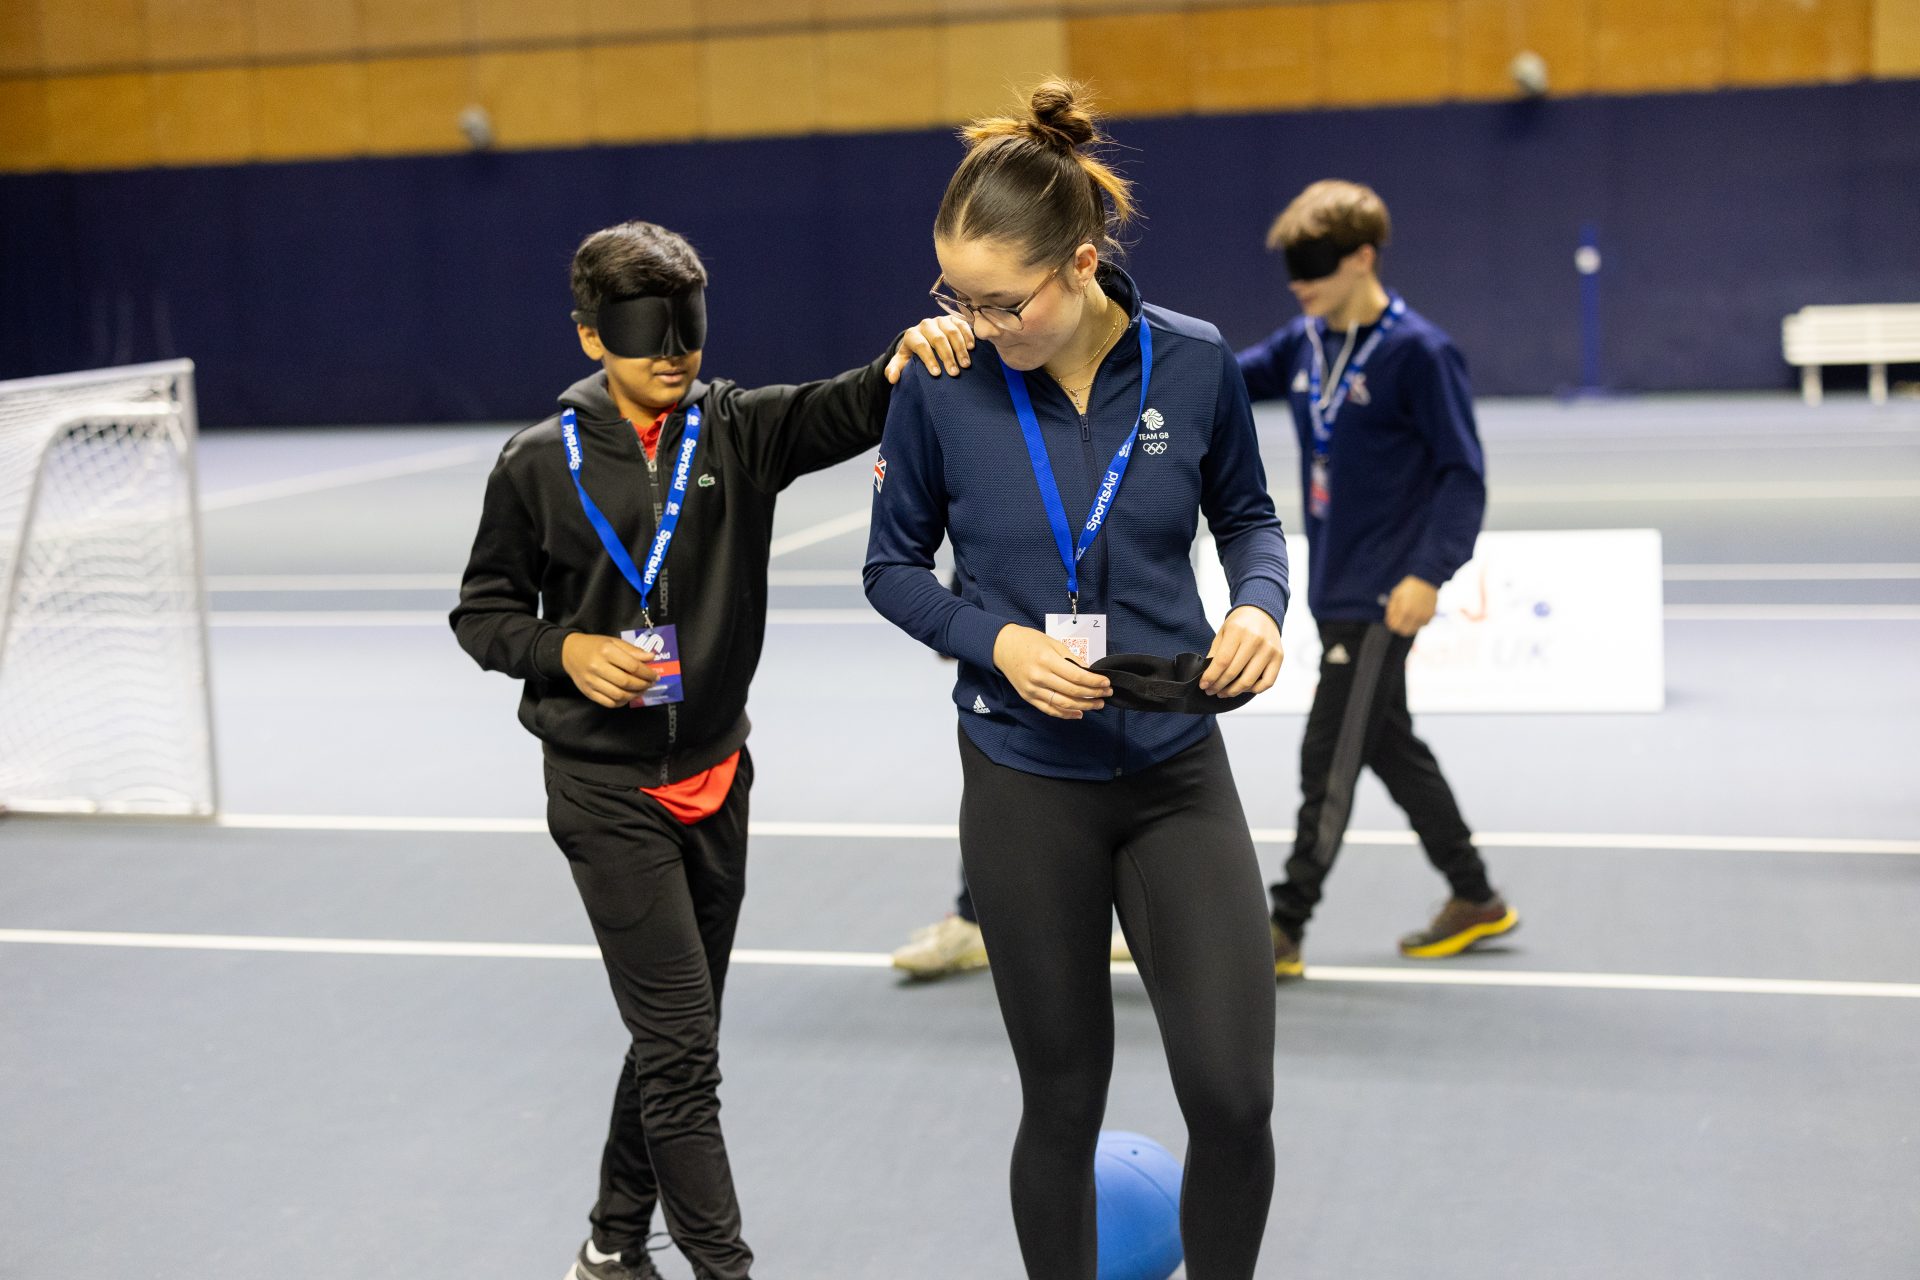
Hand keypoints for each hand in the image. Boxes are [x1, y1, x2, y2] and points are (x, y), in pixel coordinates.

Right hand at [561, 633, 657, 707]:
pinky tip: (627, 696)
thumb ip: (632, 650)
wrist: (569, 652)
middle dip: (643, 685)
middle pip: (626, 682)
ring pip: (618, 695)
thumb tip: (651, 657)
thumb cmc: (595, 646)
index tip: (655, 675)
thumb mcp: (613, 641)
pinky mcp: (588, 692)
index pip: (632, 666)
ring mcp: (591, 681)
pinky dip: (621, 702)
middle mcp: (597, 666)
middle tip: (650, 684)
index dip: (647, 673)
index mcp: (606, 651)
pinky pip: (609, 703)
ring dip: (634, 695)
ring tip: (641, 690)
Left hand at [886, 315, 975, 383]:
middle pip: (938, 339)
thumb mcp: (901, 364)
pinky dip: (968, 335)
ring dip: (960, 349)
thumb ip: (893, 370)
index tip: (937, 374)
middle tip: (954, 373)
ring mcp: (940, 320)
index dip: (929, 360)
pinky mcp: (953, 319)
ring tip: (965, 365)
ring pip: (951, 331)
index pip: (921, 345)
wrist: (924, 342)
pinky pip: (962, 324)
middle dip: (947, 357)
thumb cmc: (913, 357)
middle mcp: (925, 325)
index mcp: (912, 335)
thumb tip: (892, 379)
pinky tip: (972, 349)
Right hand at [991, 625, 1111, 719]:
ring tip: (1097, 704)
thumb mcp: (1052, 643)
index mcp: (1047, 660)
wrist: (1002, 647)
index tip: (1106, 683)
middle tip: (1106, 693)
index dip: (1094, 682)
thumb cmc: (1028, 641)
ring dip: (1083, 706)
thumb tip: (1089, 671)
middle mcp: (1039, 676)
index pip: (1076, 676)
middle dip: (1093, 694)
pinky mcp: (1028, 697)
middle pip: (1072, 691)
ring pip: (1063, 704)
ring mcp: (1033, 689)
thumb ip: (1071, 658)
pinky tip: (1078, 713)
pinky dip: (1065, 714)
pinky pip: (1050, 709)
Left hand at [1201, 605, 1283, 697]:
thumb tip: (1208, 676)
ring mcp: (1269, 650)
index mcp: (1238, 631)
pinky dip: (1253, 690)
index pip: (1222, 661)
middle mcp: (1256, 640)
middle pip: (1233, 673)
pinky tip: (1243, 688)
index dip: (1211, 677)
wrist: (1262, 613)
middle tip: (1211, 691)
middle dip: (1218, 686)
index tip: (1203, 685)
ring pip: (1249, 681)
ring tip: (1224, 692)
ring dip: (1233, 691)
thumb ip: (1215, 653)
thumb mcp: (1223, 632)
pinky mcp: (1279, 657)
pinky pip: (1267, 683)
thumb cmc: (1240, 624)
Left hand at [1384, 576, 1438, 636]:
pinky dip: (1417, 621)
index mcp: (1405, 610)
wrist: (1427, 579)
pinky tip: (1416, 612)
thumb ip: (1392, 609)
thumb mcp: (1396, 594)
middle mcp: (1415, 616)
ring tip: (1408, 613)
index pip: (1394, 626)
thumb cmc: (1409, 586)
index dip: (1391, 624)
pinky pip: (1421, 624)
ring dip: (1408, 625)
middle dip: (1399, 627)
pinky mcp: (1431, 616)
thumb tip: (1390, 621)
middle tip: (1398, 620)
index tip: (1390, 620)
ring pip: (1413, 629)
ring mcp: (1424, 617)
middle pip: (1404, 632)